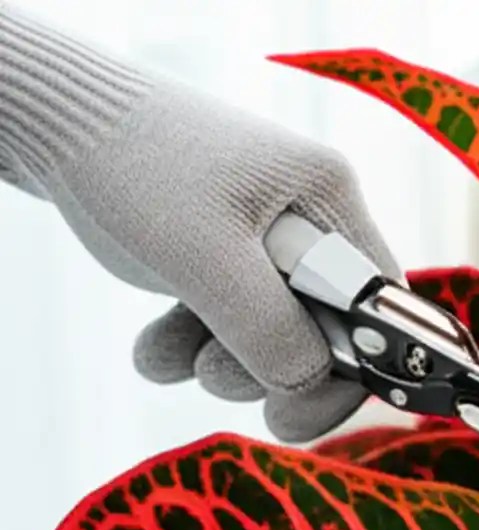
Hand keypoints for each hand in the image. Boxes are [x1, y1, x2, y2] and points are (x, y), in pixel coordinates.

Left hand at [39, 76, 399, 441]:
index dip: (351, 367)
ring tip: (164, 347)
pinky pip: (224, 321)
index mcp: (328, 197)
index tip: (294, 410)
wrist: (49, 117)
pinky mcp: (218, 249)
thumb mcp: (205, 257)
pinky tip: (155, 340)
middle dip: (264, 362)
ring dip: (213, 358)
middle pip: (322, 326)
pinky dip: (189, 343)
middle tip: (210, 368)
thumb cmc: (132, 168)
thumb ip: (270, 329)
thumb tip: (308, 385)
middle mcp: (306, 215)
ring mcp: (261, 235)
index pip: (377, 304)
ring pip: (267, 331)